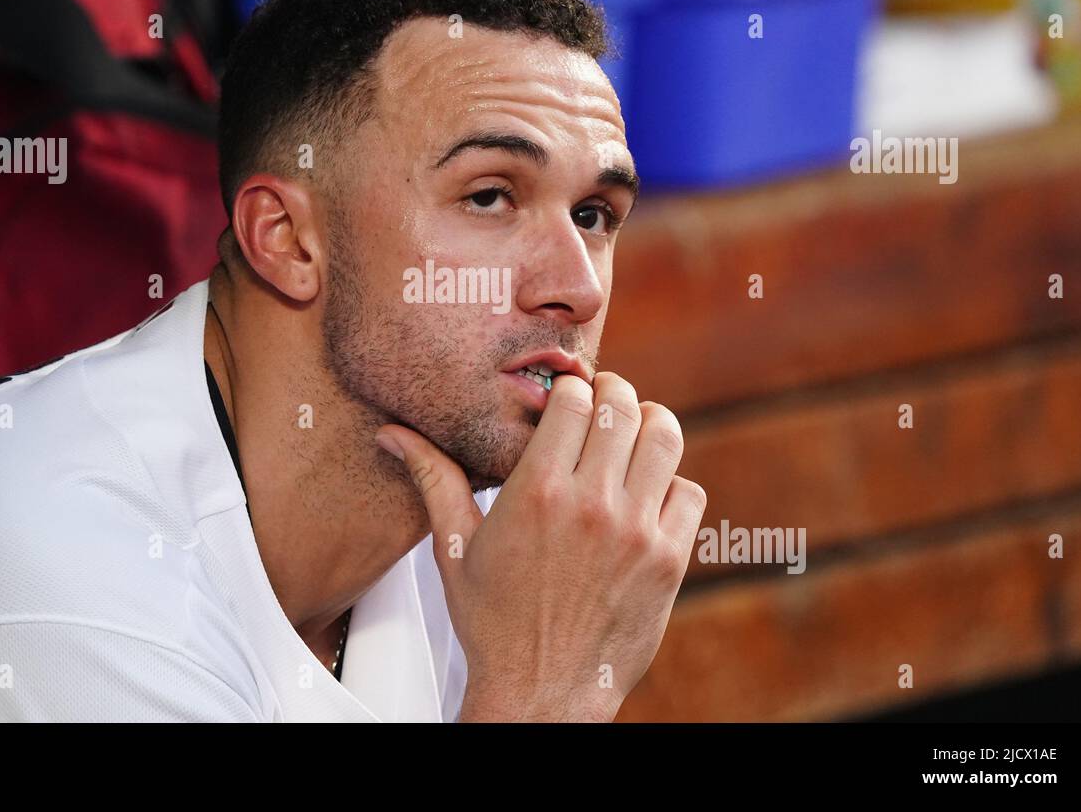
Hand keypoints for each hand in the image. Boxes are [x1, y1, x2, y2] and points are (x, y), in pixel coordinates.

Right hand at [375, 371, 705, 721]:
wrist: (541, 693)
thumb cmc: (493, 622)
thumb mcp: (455, 546)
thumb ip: (433, 478)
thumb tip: (393, 433)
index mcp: (537, 491)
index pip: (576, 398)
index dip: (573, 388)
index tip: (568, 397)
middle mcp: (591, 504)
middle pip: (624, 406)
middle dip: (613, 395)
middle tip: (602, 406)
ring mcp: (636, 531)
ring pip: (666, 437)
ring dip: (649, 426)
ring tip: (631, 436)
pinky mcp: (669, 560)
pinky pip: (688, 492)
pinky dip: (672, 484)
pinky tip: (647, 494)